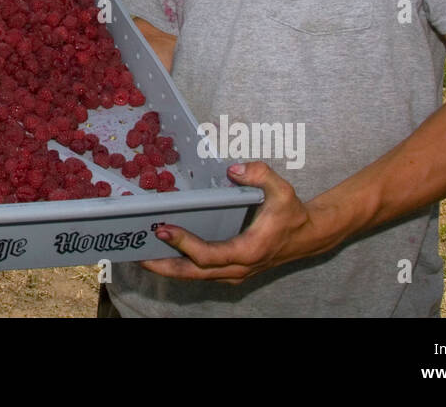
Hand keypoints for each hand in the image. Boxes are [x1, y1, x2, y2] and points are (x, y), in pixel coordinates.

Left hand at [139, 161, 329, 284]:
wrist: (308, 236)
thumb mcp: (282, 189)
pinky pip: (201, 272)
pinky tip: (163, 254)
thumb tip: (233, 170)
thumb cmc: (291, 213)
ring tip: (142, 255)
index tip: (164, 229)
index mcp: (249, 250)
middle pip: (195, 274)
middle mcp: (239, 267)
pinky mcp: (231, 270)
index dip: (185, 244)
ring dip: (169, 268)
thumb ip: (260, 175)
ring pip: (196, 277)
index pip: (210, 254)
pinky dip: (181, 266)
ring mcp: (234, 272)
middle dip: (165, 266)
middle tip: (138, 254)